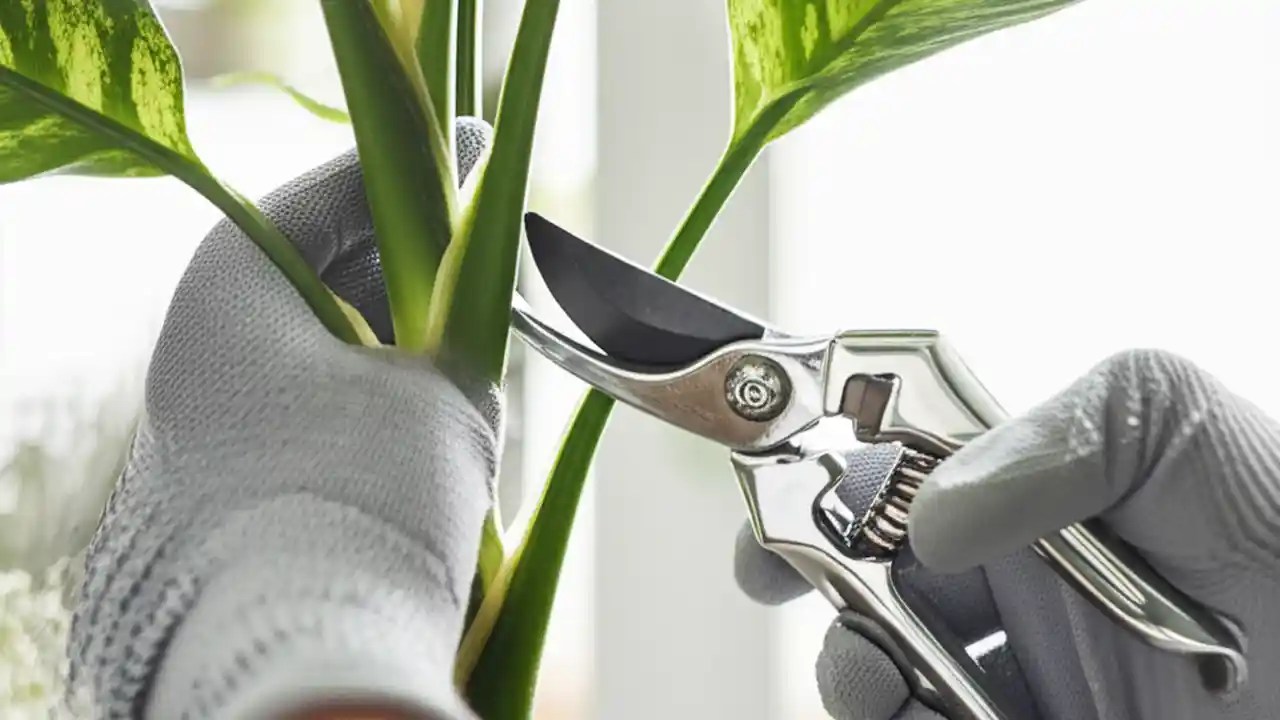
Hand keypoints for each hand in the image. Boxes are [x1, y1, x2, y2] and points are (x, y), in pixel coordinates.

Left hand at [68, 119, 497, 719]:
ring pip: (332, 355)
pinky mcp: (242, 494)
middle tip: (488, 266)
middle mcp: (204, 351)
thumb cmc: (362, 502)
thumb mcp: (443, 391)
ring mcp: (214, 428)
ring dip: (407, 352)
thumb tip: (477, 302)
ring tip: (476, 362)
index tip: (478, 155)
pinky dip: (385, 414)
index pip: (334, 191)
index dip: (421, 170)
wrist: (300, 659)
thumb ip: (466, 325)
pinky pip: (325, 421)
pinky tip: (439, 436)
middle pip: (328, 276)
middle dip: (416, 272)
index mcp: (233, 291)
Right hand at [737, 349, 1279, 718]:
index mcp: (1020, 496)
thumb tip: (931, 515)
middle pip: (865, 595)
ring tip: (899, 697)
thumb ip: (1060, 430)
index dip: (806, 503)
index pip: (879, 483)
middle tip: (853, 647)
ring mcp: (1029, 677)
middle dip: (831, 616)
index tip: (764, 548)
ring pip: (891, 683)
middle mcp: (1011, 587)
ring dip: (867, 688)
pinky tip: (942, 719)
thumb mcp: (1177, 427)